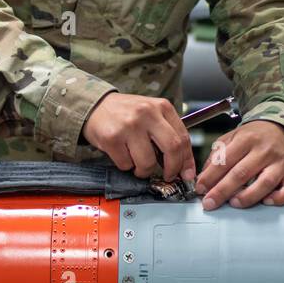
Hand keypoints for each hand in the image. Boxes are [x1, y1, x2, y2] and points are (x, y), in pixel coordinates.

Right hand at [81, 92, 195, 181]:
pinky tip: (123, 154)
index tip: (187, 173)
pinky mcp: (112, 138)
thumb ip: (168, 134)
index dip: (187, 160)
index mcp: (162, 106)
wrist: (96, 107)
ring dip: (144, 170)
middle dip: (172, 168)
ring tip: (138, 163)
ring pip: (147, 162)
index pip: (183, 137)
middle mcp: (147, 113)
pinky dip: (126, 166)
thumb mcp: (152, 115)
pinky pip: (126, 165)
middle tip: (167, 176)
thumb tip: (183, 165)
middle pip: (172, 148)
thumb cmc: (127, 114)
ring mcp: (129, 125)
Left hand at [194, 120, 283, 209]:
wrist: (282, 129)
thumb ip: (217, 155)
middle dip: (223, 190)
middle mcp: (264, 150)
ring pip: (265, 182)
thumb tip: (204, 177)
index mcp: (246, 139)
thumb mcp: (233, 137)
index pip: (225, 159)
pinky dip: (279, 198)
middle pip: (242, 173)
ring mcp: (279, 163)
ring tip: (234, 203)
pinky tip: (266, 202)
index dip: (210, 176)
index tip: (200, 188)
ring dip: (248, 196)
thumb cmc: (254, 137)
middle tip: (210, 203)